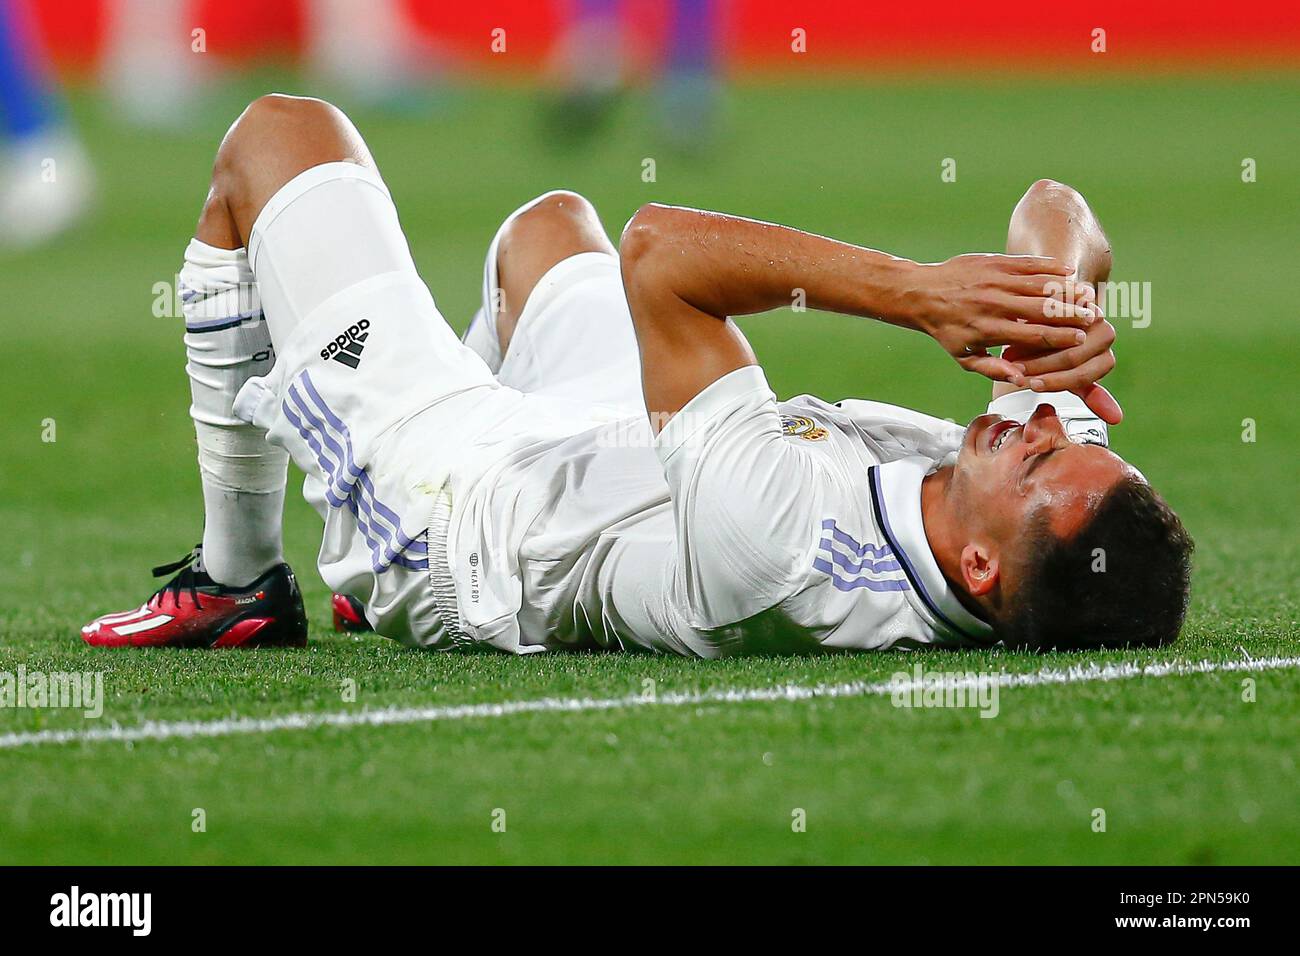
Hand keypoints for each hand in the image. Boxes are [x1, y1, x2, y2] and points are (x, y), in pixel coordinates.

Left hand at [899, 253, 1100, 382]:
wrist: (922, 293)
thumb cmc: (947, 330)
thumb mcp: (965, 357)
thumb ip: (994, 369)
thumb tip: (1022, 380)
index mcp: (989, 330)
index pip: (1032, 335)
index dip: (1060, 338)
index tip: (1081, 340)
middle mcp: (994, 304)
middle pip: (1041, 309)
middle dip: (1071, 314)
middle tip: (1095, 317)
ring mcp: (995, 280)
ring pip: (1039, 284)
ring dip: (1067, 290)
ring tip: (1088, 295)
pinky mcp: (995, 262)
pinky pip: (1028, 263)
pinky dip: (1050, 266)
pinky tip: (1069, 271)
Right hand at [1004, 314, 1122, 423]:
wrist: (1053, 318)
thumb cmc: (1056, 354)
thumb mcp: (1071, 376)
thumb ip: (1091, 395)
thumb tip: (1116, 419)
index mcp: (1106, 359)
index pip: (1080, 377)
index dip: (1052, 382)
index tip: (1028, 385)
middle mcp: (1106, 335)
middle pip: (1072, 357)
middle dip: (1040, 367)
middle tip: (1016, 371)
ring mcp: (1094, 314)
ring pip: (1062, 336)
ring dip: (1034, 348)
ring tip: (1011, 355)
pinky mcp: (1078, 297)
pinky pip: (1054, 316)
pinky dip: (1035, 325)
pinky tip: (1017, 332)